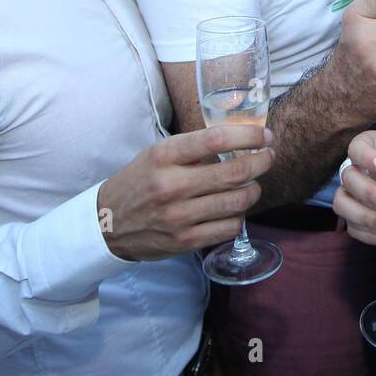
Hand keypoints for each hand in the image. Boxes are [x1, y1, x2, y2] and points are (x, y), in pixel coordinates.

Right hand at [98, 124, 272, 261]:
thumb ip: (194, 147)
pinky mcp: (185, 241)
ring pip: (238, 201)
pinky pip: (230, 227)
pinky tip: (234, 209)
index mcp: (164, 156)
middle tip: (268, 157)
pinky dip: (239, 216)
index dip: (249, 135)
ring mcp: (179, 216)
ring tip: (252, 184)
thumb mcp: (157, 154)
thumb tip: (241, 137)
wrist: (107, 223)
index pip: (216, 139)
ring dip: (254, 190)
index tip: (265, 135)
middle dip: (262, 162)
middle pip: (235, 172)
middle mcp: (171, 185)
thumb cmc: (140, 181)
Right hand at [333, 129, 375, 244]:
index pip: (357, 147)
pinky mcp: (351, 217)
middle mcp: (353, 170)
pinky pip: (351, 228)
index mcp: (368, 148)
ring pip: (343, 205)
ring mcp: (349, 194)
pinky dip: (370, 235)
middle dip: (370, 193)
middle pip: (348, 179)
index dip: (367, 156)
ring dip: (366, 217)